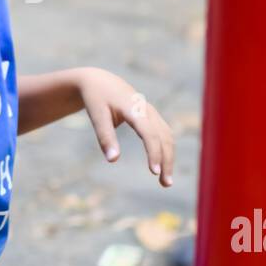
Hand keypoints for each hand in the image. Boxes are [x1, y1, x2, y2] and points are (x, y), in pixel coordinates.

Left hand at [78, 67, 173, 185]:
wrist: (100, 80)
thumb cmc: (96, 98)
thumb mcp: (97, 116)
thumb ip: (105, 137)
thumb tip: (113, 160)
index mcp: (134, 108)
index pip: (149, 133)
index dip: (154, 152)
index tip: (154, 172)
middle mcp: (147, 109)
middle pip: (164, 137)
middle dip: (167, 160)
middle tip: (165, 184)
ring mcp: (151, 112)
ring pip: (167, 136)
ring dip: (169, 158)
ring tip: (165, 182)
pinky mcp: (151, 116)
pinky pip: (164, 134)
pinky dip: (166, 150)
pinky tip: (162, 166)